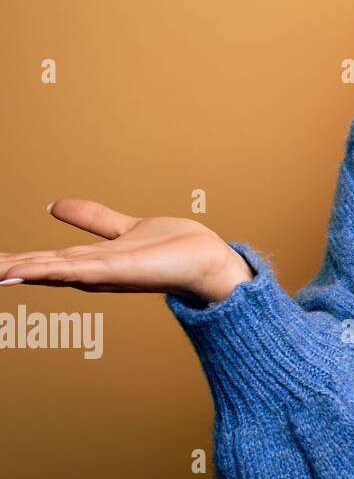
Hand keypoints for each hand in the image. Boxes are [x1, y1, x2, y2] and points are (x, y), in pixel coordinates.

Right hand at [0, 199, 252, 304]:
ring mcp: (104, 273)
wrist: (208, 260)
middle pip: (40, 268)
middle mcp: (92, 271)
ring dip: (18, 271)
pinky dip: (49, 271)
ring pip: (51, 271)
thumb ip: (91, 218)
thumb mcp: (121, 228)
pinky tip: (23, 271)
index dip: (12, 261)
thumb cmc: (173, 250)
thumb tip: (53, 206)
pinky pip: (78, 270)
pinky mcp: (119, 271)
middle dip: (7, 268)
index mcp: (91, 262)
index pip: (42, 260)